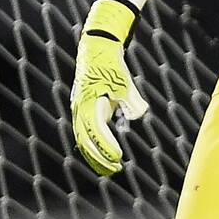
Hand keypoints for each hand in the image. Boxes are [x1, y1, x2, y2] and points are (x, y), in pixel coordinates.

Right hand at [70, 0, 148, 175]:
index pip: (95, 131)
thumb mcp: (124, 81)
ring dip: (95, 156)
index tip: (118, 156)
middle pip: (85, 141)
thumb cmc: (111, 65)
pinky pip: (86, 133)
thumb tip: (138, 115)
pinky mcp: (84, 110)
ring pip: (83, 139)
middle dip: (99, 157)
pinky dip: (94, 146)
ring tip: (111, 169)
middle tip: (116, 168)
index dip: (105, 146)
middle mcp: (80, 109)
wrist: (97, 50)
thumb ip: (131, 99)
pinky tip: (105, 156)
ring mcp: (79, 110)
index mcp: (88, 103)